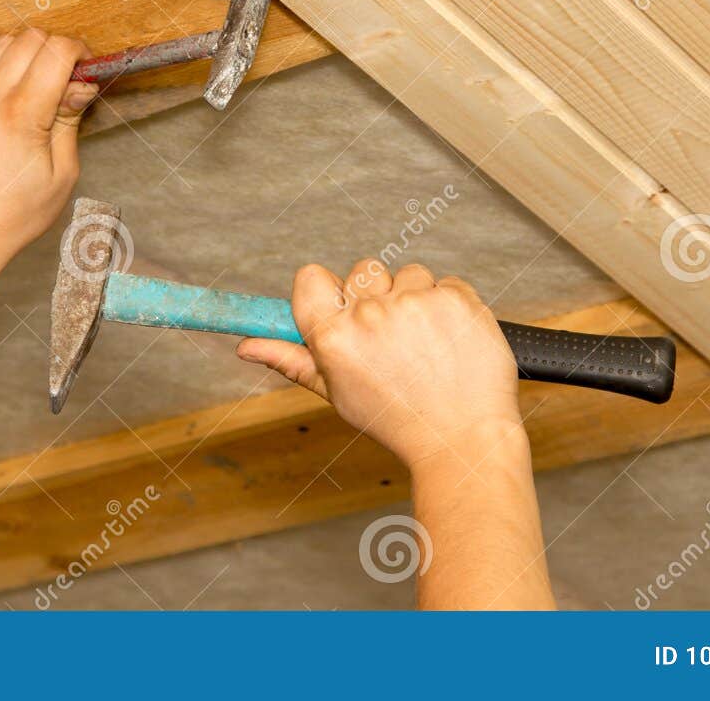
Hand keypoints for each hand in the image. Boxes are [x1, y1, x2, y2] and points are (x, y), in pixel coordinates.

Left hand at [0, 30, 94, 295]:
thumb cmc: (13, 213)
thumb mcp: (61, 174)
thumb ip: (70, 121)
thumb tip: (82, 86)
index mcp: (21, 114)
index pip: (57, 52)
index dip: (81, 54)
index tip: (89, 72)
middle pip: (31, 38)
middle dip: (57, 50)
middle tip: (69, 80)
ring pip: (4, 42)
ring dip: (29, 52)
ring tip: (41, 83)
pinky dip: (2, 59)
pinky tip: (13, 85)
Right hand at [238, 259, 522, 469]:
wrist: (463, 440)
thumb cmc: (396, 419)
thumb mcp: (337, 393)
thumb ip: (292, 361)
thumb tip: (246, 347)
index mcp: (334, 337)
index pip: (310, 277)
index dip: (326, 288)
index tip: (343, 305)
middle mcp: (369, 315)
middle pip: (363, 270)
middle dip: (378, 294)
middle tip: (395, 337)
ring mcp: (416, 304)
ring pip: (410, 274)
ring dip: (417, 300)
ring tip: (428, 345)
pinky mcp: (456, 299)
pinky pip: (446, 282)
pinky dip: (450, 307)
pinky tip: (452, 341)